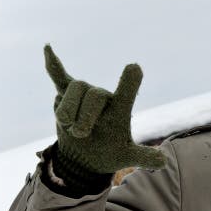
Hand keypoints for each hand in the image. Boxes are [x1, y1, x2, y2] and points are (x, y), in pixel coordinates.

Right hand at [44, 44, 164, 173]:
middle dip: (85, 116)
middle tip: (81, 134)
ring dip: (68, 108)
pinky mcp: (65, 94)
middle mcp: (104, 97)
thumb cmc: (109, 153)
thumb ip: (143, 156)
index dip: (129, 82)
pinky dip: (53, 66)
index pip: (126, 94)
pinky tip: (48, 48)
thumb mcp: (126, 157)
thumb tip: (163, 161)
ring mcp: (85, 94)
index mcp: (120, 109)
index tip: (134, 67)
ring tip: (68, 125)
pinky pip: (59, 77)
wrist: (85, 156)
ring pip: (75, 88)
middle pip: (94, 94)